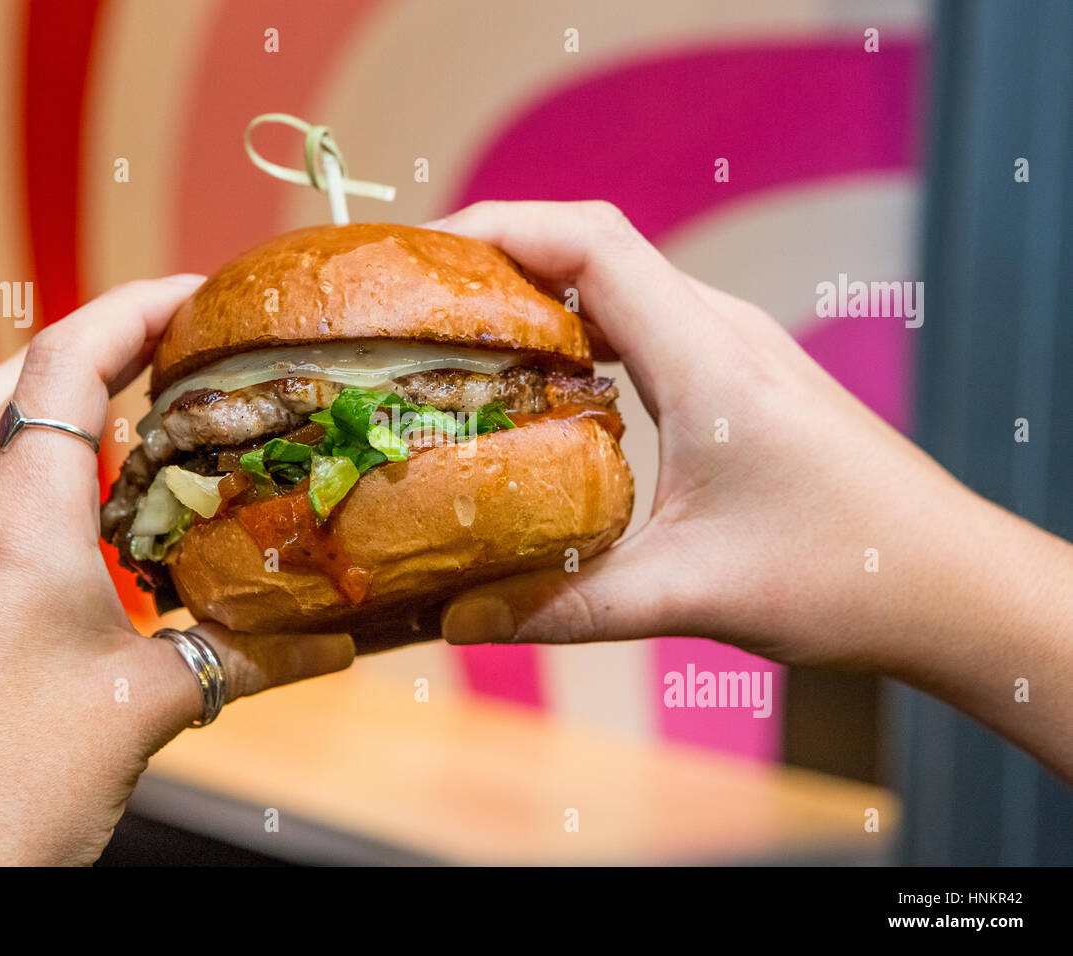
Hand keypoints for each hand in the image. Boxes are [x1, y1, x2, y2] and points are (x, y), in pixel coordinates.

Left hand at [0, 277, 353, 865]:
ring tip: (82, 391)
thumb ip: (246, 656)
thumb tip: (338, 637)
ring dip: (16, 390)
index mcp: (16, 526)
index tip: (196, 294)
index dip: (134, 311)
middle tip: (169, 355)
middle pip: (11, 387)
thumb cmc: (11, 794)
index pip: (68, 369)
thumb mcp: (147, 712)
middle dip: (94, 348)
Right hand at [432, 201, 1072, 778]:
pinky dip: (581, 333)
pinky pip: (644, 324)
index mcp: (708, 360)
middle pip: (594, 248)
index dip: (501, 228)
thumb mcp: (690, 594)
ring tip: (462, 338)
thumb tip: (459, 615)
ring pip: (620, 284)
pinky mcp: (739, 378)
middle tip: (420, 305)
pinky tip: (545, 387)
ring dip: (540, 294)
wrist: (950, 581)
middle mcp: (722, 333)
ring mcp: (735, 350)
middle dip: (499, 258)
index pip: (591, 243)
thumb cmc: (844, 574)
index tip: (425, 257)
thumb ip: (566, 605)